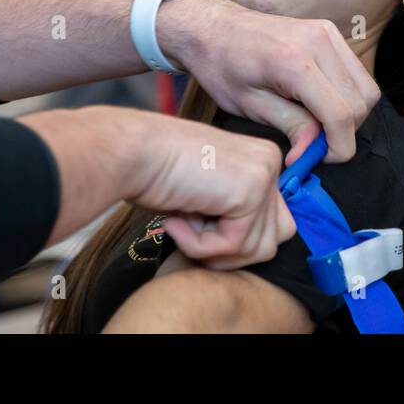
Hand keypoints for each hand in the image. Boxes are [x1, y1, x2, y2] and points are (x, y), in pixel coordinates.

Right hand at [127, 114, 294, 269]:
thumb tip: (258, 249)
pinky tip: (176, 220)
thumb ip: (238, 215)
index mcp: (261, 159)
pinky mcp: (250, 189)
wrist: (130, 152)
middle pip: (272, 239)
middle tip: (190, 230)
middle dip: (229, 250)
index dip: (233, 238)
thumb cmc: (156, 173)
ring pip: (258, 249)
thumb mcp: (209, 194)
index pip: (273, 223)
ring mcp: (263, 173)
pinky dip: (199, 246)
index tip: (198, 222)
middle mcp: (269, 162)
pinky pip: (234, 245)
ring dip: (212, 250)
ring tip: (181, 222)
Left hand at [159, 0, 380, 164]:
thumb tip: (314, 152)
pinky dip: (347, 93)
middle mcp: (318, 42)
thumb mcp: (250, 105)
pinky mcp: (329, 31)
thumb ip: (291, 127)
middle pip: (361, 102)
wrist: (212, 28)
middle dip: (344, 131)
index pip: (341, 114)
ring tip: (317, 121)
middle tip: (314, 142)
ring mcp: (327, 32)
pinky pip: (356, 72)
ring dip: (350, 113)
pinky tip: (319, 100)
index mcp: (295, 62)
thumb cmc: (222, 66)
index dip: (339, 147)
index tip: (323, 160)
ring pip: (366, 88)